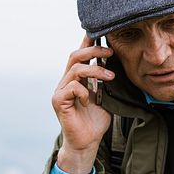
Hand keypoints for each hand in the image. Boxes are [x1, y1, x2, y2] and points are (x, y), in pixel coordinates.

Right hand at [52, 34, 114, 173]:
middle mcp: (65, 82)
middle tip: (110, 53)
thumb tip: (114, 62)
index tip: (101, 31)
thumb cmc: (96, 121)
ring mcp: (60, 91)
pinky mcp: (58, 101)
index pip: (80, 55)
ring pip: (75, 69)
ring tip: (110, 77)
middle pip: (75, 55)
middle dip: (94, 50)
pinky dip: (84, 91)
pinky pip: (72, 87)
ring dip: (95, 70)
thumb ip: (105, 80)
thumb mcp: (105, 95)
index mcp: (76, 79)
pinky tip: (90, 100)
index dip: (88, 41)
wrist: (87, 142)